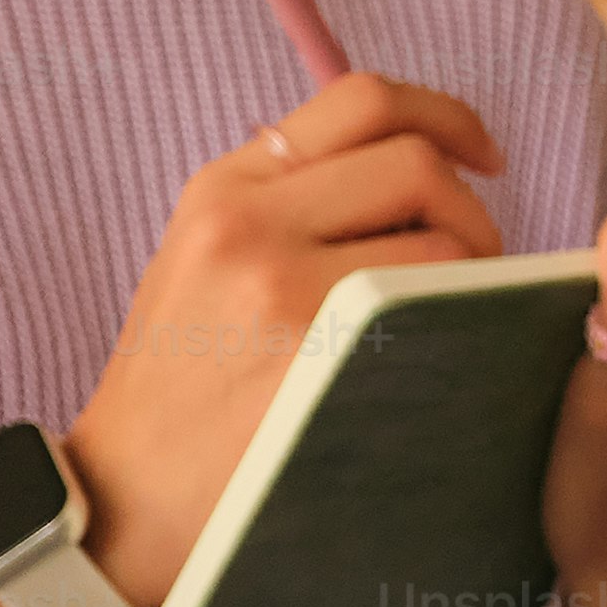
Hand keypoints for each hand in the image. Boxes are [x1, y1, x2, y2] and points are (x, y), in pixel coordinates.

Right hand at [0, 74, 504, 606]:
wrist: (122, 505)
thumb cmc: (180, 392)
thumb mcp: (202, 263)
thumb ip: (289, 203)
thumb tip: (415, 166)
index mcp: (224, 190)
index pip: (362, 101)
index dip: (445, 117)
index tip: (484, 155)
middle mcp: (249, 223)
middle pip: (417, 166)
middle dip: (472, 213)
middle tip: (472, 269)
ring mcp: (283, 292)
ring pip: (442, 244)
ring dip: (474, 280)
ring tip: (449, 326)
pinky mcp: (318, 360)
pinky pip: (436, 317)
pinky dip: (465, 330)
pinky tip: (452, 361)